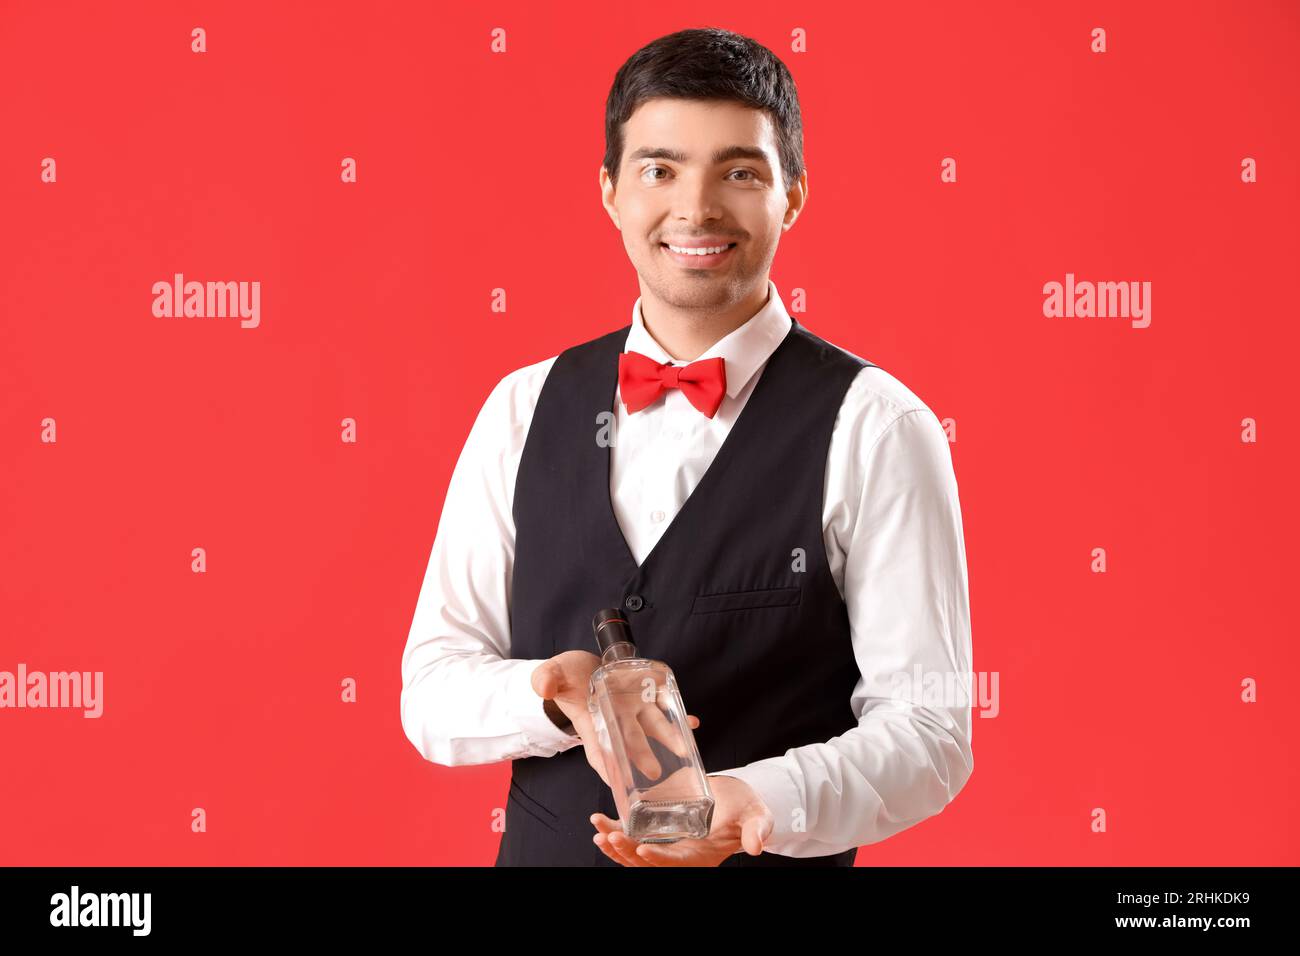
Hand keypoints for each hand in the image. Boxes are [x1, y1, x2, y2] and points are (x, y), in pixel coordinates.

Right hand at [532, 651, 699, 786]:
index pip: (598, 749)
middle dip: (641, 757)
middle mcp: (615, 720)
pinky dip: (678, 715)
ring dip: (668, 738)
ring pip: (652, 726)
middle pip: (629, 742)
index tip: (617, 784)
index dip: (607, 767)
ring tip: (684, 748)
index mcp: (591, 723)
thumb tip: (543, 687)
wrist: (581, 665)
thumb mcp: (551, 673)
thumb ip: (546, 678)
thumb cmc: (564, 676)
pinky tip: (692, 721)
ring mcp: (632, 708)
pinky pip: (664, 706)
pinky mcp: (644, 695)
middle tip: (654, 773)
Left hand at [590, 773, 773, 866]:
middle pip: (648, 862)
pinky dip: (612, 832)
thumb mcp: (755, 815)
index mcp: (700, 856)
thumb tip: (756, 846)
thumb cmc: (745, 809)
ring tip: (599, 832)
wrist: (730, 797)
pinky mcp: (653, 829)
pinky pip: (629, 837)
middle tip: (611, 837)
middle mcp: (678, 854)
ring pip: (634, 853)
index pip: (676, 862)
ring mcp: (663, 843)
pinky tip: (599, 824)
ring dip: (614, 846)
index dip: (658, 859)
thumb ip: (757, 829)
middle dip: (627, 852)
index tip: (642, 848)